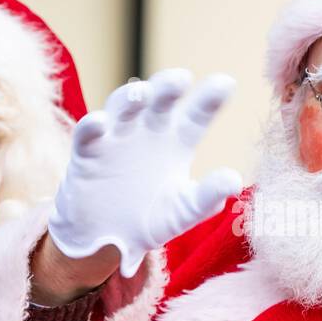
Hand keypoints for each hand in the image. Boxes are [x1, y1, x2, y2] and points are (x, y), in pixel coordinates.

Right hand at [47, 68, 242, 277]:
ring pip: (123, 107)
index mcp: (178, 141)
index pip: (197, 114)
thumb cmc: (151, 219)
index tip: (226, 83)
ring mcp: (117, 138)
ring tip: (143, 93)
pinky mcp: (87, 152)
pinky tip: (100, 123)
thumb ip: (208, 196)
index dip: (209, 98)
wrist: (108, 242)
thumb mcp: (184, 211)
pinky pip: (87, 133)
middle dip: (168, 87)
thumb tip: (234, 180)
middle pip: (160, 100)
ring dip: (130, 97)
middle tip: (181, 78)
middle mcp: (149, 131)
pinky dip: (92, 125)